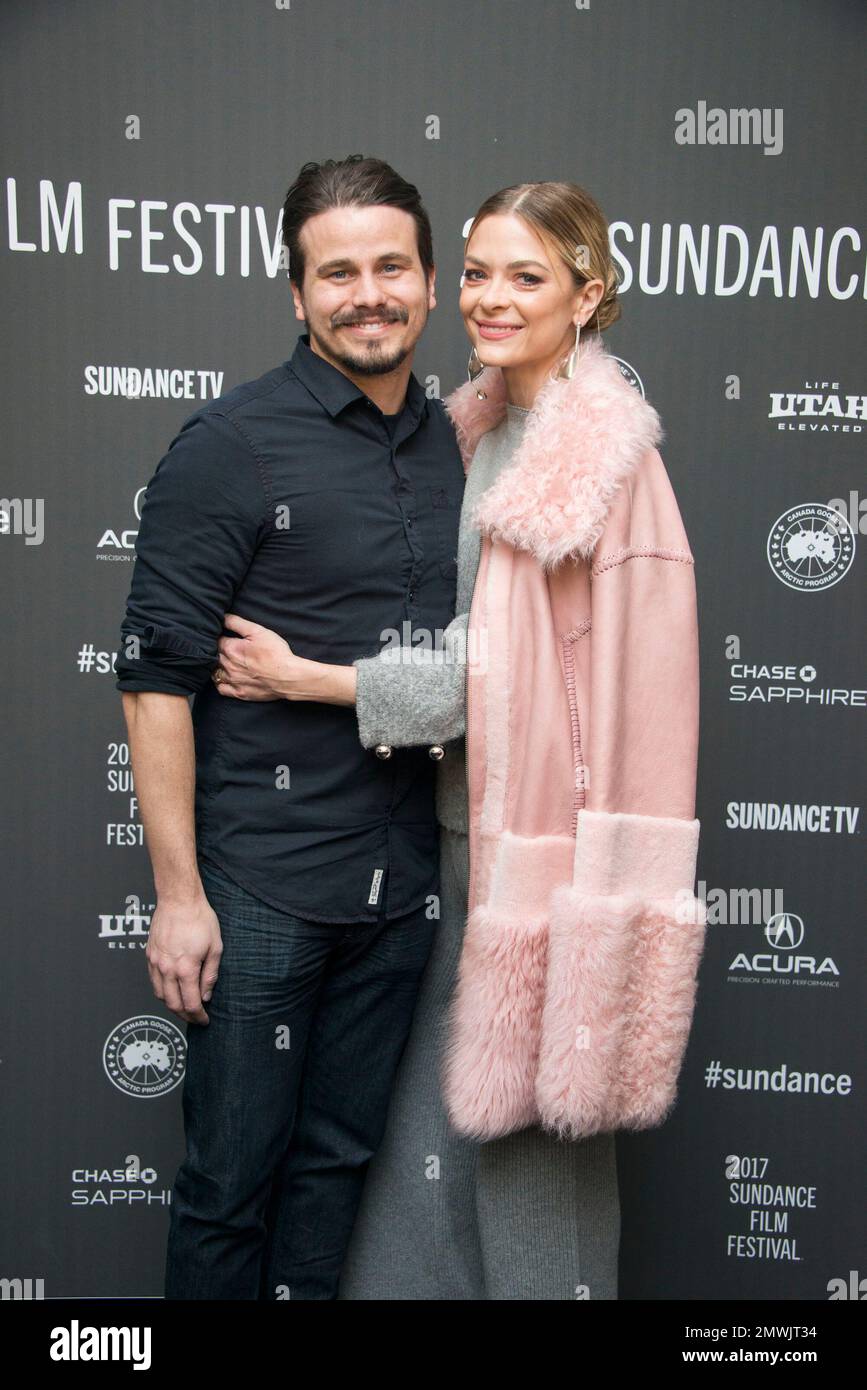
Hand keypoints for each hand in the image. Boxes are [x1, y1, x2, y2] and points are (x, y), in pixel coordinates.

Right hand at [146, 894, 222, 1025]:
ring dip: (172, 1005)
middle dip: (185, 1015)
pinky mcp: (150, 955)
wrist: (179, 900)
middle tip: (195, 1018)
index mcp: (185, 968)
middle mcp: (167, 968)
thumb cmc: (199, 919)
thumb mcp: (215, 947)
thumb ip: (210, 974)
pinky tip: (171, 990)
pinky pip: (153, 981)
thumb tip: (206, 995)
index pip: (190, 1003)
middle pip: (173, 1004)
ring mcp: (156, 962)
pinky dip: (162, 991)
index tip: (204, 1020)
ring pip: (160, 995)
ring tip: (184, 1007)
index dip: (198, 1016)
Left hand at [213, 612, 304, 700]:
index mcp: (231, 649)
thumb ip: (237, 623)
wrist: (288, 677)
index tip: (225, 636)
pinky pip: (222, 688)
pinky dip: (220, 683)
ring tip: (225, 661)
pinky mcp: (240, 693)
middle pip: (214, 656)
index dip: (221, 636)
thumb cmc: (275, 653)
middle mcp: (228, 665)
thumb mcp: (258, 631)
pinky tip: (225, 678)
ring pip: (215, 672)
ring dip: (218, 666)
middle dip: (217, 650)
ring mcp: (233, 681)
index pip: (217, 640)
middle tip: (227, 647)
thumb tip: (222, 617)